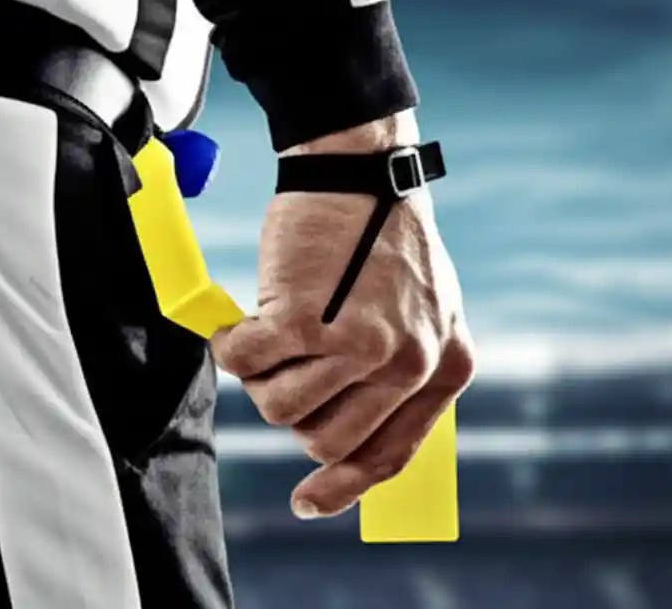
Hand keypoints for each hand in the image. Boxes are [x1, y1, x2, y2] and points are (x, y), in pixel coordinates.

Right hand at [211, 111, 474, 518]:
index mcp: (443, 366)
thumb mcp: (420, 310)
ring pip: (279, 408)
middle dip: (291, 408)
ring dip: (260, 376)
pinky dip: (228, 347)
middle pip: (323, 440)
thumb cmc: (378, 238)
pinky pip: (243, 365)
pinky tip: (236, 323)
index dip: (343, 487)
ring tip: (267, 331)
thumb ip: (398, 371)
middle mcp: (407, 364)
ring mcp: (358, 345)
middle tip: (283, 366)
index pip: (390, 455)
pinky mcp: (304, 320)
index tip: (306, 503)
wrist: (357, 168)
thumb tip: (344, 443)